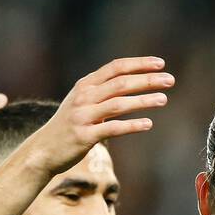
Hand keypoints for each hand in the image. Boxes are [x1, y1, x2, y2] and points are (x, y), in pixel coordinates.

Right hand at [28, 56, 172, 175]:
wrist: (43, 150)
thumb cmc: (69, 126)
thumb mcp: (83, 103)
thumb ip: (103, 93)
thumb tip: (130, 84)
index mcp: (85, 85)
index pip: (116, 67)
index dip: (139, 64)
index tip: (160, 64)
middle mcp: (83, 96)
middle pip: (120, 83)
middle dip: (146, 80)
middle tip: (170, 80)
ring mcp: (83, 116)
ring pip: (118, 104)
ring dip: (143, 100)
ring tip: (164, 99)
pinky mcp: (84, 136)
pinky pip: (112, 129)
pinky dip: (131, 125)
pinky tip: (148, 124)